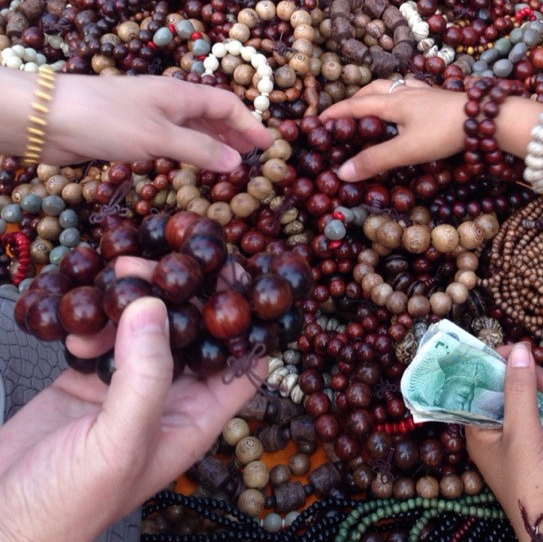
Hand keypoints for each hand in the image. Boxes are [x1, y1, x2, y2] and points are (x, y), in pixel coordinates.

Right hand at [0, 259, 262, 541]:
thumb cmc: (66, 506)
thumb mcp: (118, 443)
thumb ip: (144, 376)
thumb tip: (155, 307)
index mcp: (195, 418)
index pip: (242, 360)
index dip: (248, 319)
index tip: (235, 274)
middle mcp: (169, 398)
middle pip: (194, 331)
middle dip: (183, 292)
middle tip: (159, 262)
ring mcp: (129, 386)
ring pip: (148, 326)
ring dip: (136, 297)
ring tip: (118, 274)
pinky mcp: (88, 380)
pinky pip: (103, 334)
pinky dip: (95, 318)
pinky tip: (81, 318)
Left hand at [45, 74, 271, 171]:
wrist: (49, 118)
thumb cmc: (108, 120)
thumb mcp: (160, 137)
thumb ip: (200, 150)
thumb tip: (237, 162)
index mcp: (180, 94)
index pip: (226, 104)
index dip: (249, 123)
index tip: (268, 144)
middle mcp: (168, 101)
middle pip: (211, 114)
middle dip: (234, 133)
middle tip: (253, 156)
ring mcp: (149, 115)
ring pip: (191, 127)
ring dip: (212, 143)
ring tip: (229, 162)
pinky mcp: (130, 131)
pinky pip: (171, 139)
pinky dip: (188, 150)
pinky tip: (189, 163)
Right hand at [319, 78, 467, 180]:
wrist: (485, 117)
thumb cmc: (443, 132)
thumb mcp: (406, 150)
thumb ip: (374, 160)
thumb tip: (341, 172)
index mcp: (392, 103)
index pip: (355, 105)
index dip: (336, 113)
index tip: (318, 120)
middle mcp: (406, 93)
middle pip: (373, 90)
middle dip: (355, 99)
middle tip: (344, 112)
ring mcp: (425, 93)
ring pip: (394, 87)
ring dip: (378, 93)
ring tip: (373, 103)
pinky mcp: (440, 97)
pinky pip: (413, 90)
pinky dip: (402, 94)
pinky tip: (410, 101)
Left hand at [466, 343, 542, 541]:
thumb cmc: (532, 486)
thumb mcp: (523, 434)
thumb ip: (519, 390)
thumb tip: (519, 349)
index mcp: (477, 426)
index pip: (479, 381)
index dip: (497, 361)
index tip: (520, 349)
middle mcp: (495, 427)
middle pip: (508, 383)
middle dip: (532, 375)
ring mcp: (520, 432)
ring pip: (530, 393)